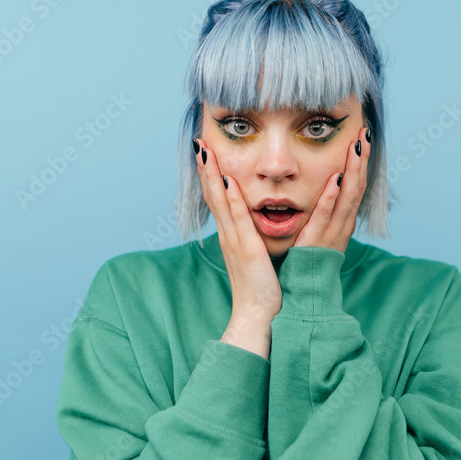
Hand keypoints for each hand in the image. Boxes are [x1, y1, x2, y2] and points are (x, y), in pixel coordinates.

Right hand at [192, 138, 281, 326]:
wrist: (257, 317)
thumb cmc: (261, 289)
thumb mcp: (254, 258)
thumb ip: (252, 240)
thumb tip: (255, 227)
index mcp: (232, 236)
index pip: (218, 199)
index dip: (211, 175)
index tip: (207, 152)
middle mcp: (228, 235)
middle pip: (213, 195)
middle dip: (205, 168)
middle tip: (199, 142)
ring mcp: (234, 241)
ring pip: (220, 201)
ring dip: (212, 175)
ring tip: (205, 151)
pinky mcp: (246, 249)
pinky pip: (238, 219)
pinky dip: (232, 199)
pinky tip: (227, 181)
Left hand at [292, 126, 370, 253]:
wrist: (306, 294)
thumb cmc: (308, 262)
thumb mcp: (320, 232)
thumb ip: (324, 212)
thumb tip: (326, 189)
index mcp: (343, 222)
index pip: (355, 186)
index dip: (360, 162)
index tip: (362, 137)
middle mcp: (343, 225)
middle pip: (356, 186)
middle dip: (361, 158)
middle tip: (364, 132)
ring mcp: (332, 233)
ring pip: (347, 197)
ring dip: (353, 170)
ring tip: (356, 146)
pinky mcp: (316, 241)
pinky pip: (325, 215)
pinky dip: (331, 197)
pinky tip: (336, 178)